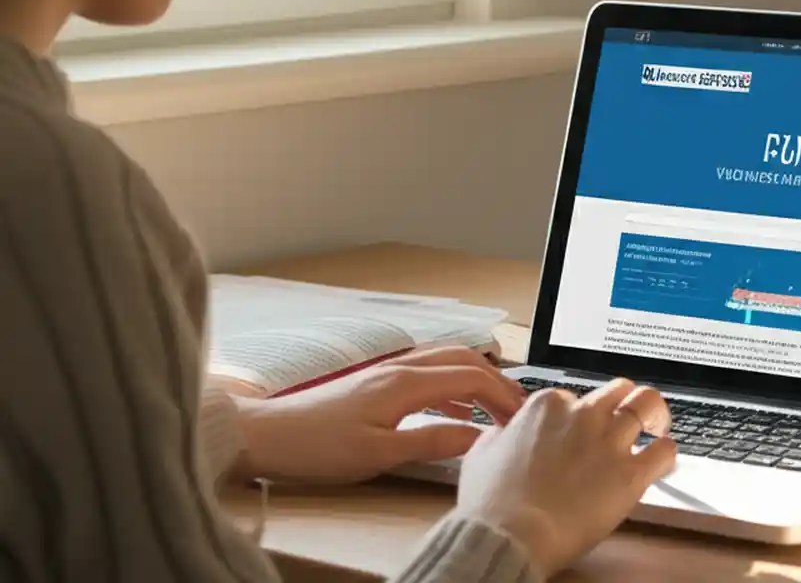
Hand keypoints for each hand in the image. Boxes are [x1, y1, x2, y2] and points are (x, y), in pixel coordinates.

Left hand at [233, 347, 525, 483]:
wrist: (268, 435)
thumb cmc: (318, 447)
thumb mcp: (380, 454)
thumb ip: (432, 441)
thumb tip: (478, 436)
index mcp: (406, 383)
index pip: (471, 377)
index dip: (502, 396)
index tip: (520, 419)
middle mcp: (401, 368)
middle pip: (464, 359)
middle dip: (497, 381)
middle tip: (517, 410)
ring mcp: (388, 371)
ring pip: (447, 361)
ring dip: (477, 377)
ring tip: (496, 405)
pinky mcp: (377, 382)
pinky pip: (429, 372)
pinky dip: (454, 384)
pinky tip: (457, 409)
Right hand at [455, 379, 676, 576]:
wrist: (510, 535)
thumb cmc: (492, 502)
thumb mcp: (482, 454)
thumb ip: (500, 435)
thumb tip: (506, 433)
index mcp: (546, 406)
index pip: (574, 397)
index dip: (576, 415)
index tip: (577, 431)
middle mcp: (582, 415)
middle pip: (617, 390)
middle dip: (622, 402)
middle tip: (627, 416)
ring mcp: (609, 442)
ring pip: (647, 405)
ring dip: (653, 415)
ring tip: (656, 426)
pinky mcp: (631, 474)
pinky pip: (665, 450)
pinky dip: (666, 451)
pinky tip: (660, 459)